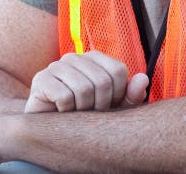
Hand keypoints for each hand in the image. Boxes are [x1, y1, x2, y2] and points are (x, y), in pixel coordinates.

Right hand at [24, 51, 148, 112]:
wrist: (50, 128)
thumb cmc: (84, 116)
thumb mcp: (112, 109)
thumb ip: (130, 96)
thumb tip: (144, 78)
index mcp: (93, 59)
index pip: (117, 70)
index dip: (118, 94)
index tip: (107, 106)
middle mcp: (73, 57)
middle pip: (102, 81)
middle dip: (100, 105)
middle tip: (89, 113)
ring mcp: (55, 66)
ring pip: (83, 88)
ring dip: (83, 110)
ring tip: (76, 113)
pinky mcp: (41, 79)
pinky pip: (64, 96)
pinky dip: (66, 111)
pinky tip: (61, 112)